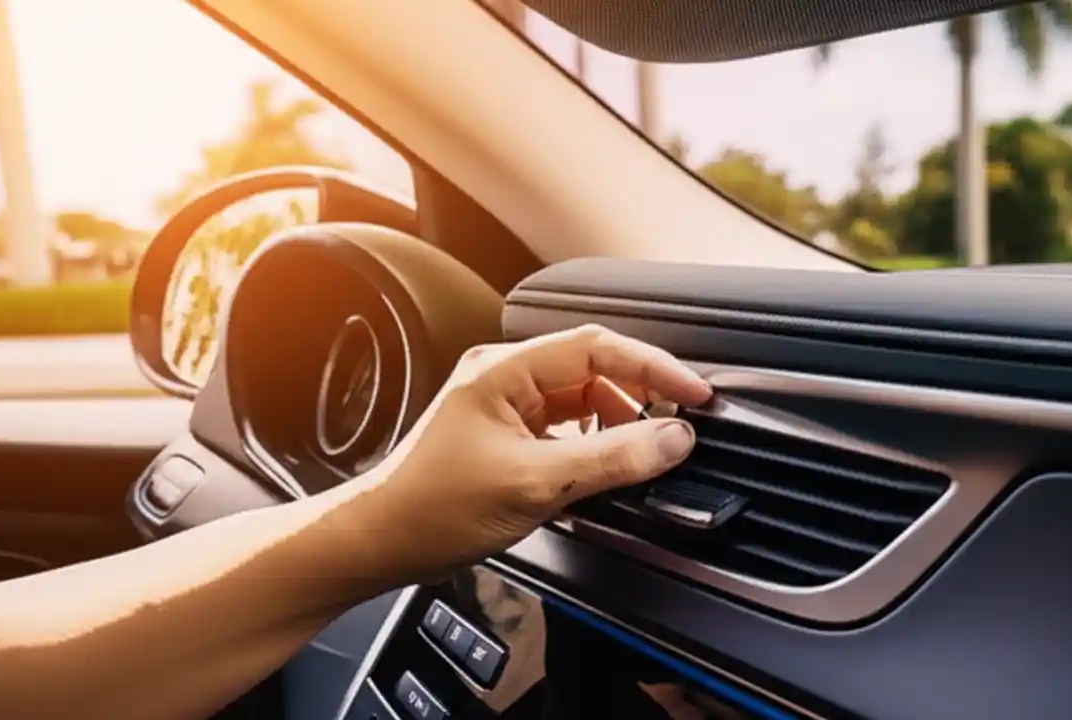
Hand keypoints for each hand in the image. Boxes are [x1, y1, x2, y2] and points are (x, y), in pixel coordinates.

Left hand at [349, 325, 711, 584]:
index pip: (598, 346)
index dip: (653, 365)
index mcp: (505, 370)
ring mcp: (504, 406)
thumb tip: (672, 439)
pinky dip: (592, 444)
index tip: (693, 392)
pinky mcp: (505, 436)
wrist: (378, 541)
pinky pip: (564, 427)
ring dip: (616, 423)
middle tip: (677, 427)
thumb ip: (610, 458)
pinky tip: (603, 469)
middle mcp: (504, 377)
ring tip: (641, 455)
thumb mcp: (535, 483)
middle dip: (639, 396)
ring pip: (581, 401)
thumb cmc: (432, 507)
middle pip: (594, 371)